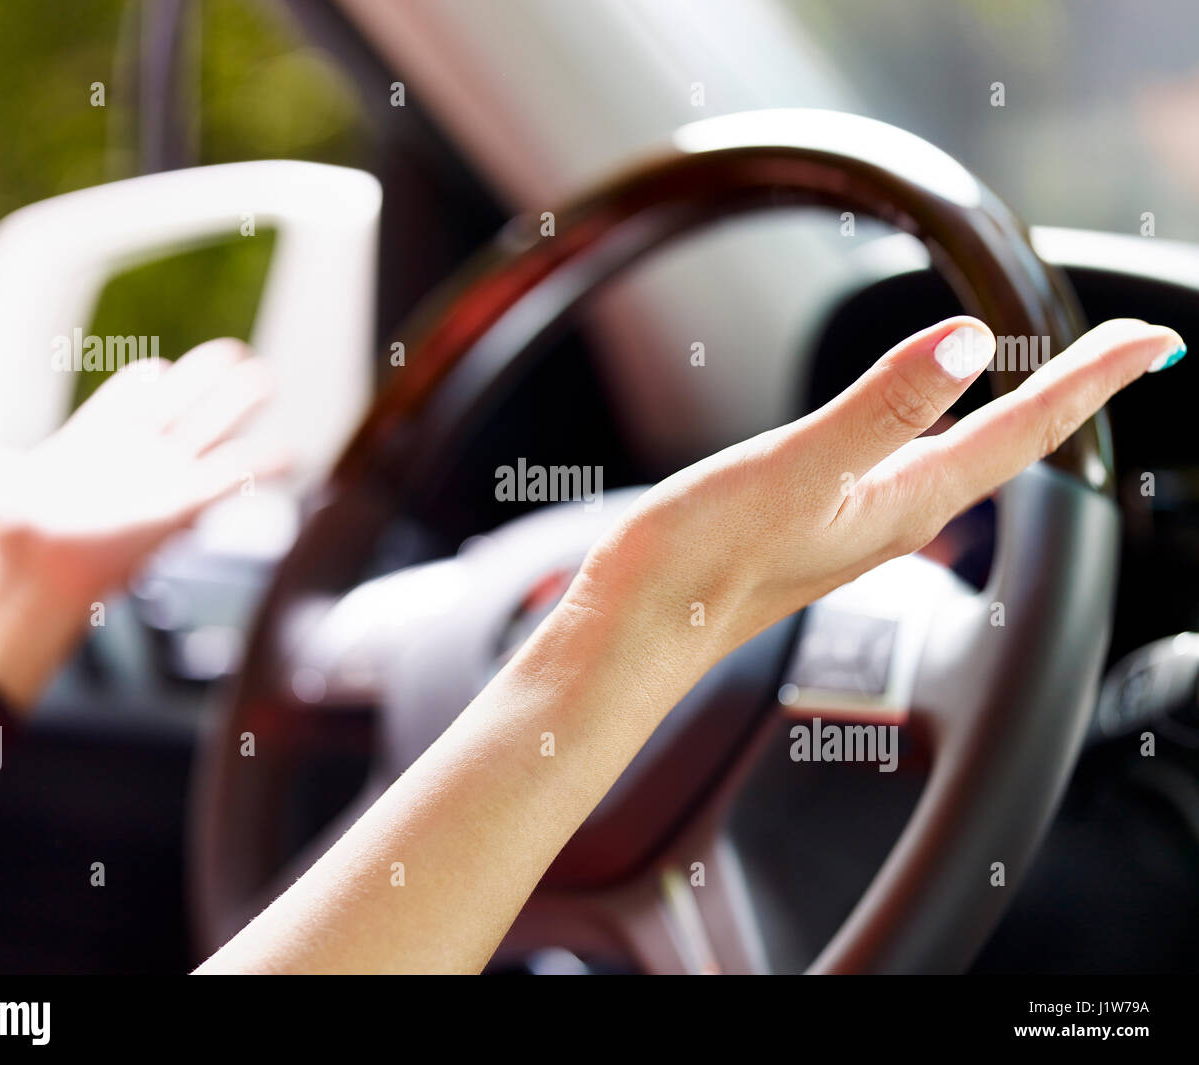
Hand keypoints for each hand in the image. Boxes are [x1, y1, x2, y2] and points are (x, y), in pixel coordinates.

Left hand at [0, 338, 288, 706]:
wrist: (26, 567)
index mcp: (97, 437)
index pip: (136, 396)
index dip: (148, 382)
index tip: (157, 374)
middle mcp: (137, 454)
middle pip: (186, 402)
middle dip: (211, 378)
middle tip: (237, 356)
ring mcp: (166, 475)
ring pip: (216, 428)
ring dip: (242, 403)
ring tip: (267, 378)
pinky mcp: (185, 500)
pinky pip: (236, 475)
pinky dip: (267, 464)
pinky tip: (292, 450)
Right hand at [571, 316, 1184, 663]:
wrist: (637, 628)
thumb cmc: (698, 559)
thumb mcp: (793, 469)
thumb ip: (881, 408)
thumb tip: (969, 344)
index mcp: (904, 502)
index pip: (1026, 430)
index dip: (1093, 377)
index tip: (1153, 337)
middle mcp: (895, 517)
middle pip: (1012, 446)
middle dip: (1075, 395)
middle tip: (1127, 346)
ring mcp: (857, 523)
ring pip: (964, 457)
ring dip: (1018, 413)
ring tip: (1054, 377)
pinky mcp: (816, 522)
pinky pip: (907, 465)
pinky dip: (944, 428)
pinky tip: (927, 423)